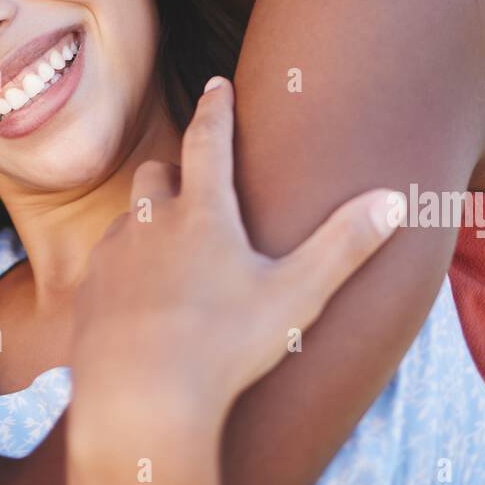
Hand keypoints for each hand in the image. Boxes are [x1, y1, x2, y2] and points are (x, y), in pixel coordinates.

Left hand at [68, 78, 399, 484]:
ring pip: (130, 223)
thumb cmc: (225, 347)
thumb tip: (396, 199)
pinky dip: (125, 273)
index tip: (218, 84)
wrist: (140, 400)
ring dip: (149, 228)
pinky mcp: (89, 293)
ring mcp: (114, 257)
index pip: (210, 140)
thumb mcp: (297, 294)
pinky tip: (141, 305)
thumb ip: (345, 245)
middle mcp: (151, 223)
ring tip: (172, 258)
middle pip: (158, 175)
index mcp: (202, 213)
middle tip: (193, 183)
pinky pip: (106, 268)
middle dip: (176, 173)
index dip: (218, 109)